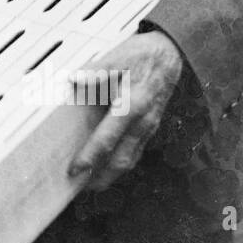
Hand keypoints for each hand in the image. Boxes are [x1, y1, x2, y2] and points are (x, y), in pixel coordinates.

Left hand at [68, 30, 184, 191]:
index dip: (90, 156)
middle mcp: (143, 122)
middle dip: (100, 178)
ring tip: (89, 185)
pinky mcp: (149, 127)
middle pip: (121, 160)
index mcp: (133, 105)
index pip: (108, 138)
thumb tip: (73, 78)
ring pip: (129, 159)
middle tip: (78, 188)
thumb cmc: (143, 55)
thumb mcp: (118, 57)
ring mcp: (148, 127)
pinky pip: (134, 151)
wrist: (169, 53)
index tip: (75, 169)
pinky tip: (107, 168)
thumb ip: (96, 71)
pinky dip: (120, 164)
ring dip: (110, 175)